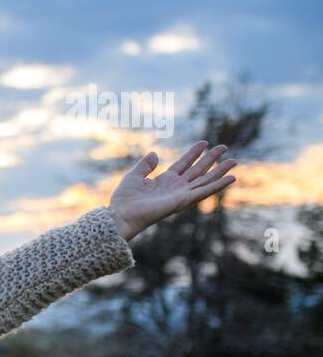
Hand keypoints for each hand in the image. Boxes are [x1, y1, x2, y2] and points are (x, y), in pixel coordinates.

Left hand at [108, 141, 236, 240]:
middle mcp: (176, 187)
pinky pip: (204, 191)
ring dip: (220, 171)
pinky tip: (231, 178)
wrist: (121, 215)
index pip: (184, 164)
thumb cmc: (124, 199)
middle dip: (211, 158)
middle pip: (198, 170)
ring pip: (205, 180)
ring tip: (234, 161)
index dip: (194, 153)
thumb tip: (154, 153)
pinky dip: (218, 185)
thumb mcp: (134, 176)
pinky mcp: (183, 201)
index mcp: (165, 181)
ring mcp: (181, 194)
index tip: (204, 142)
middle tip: (225, 147)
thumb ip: (145, 165)